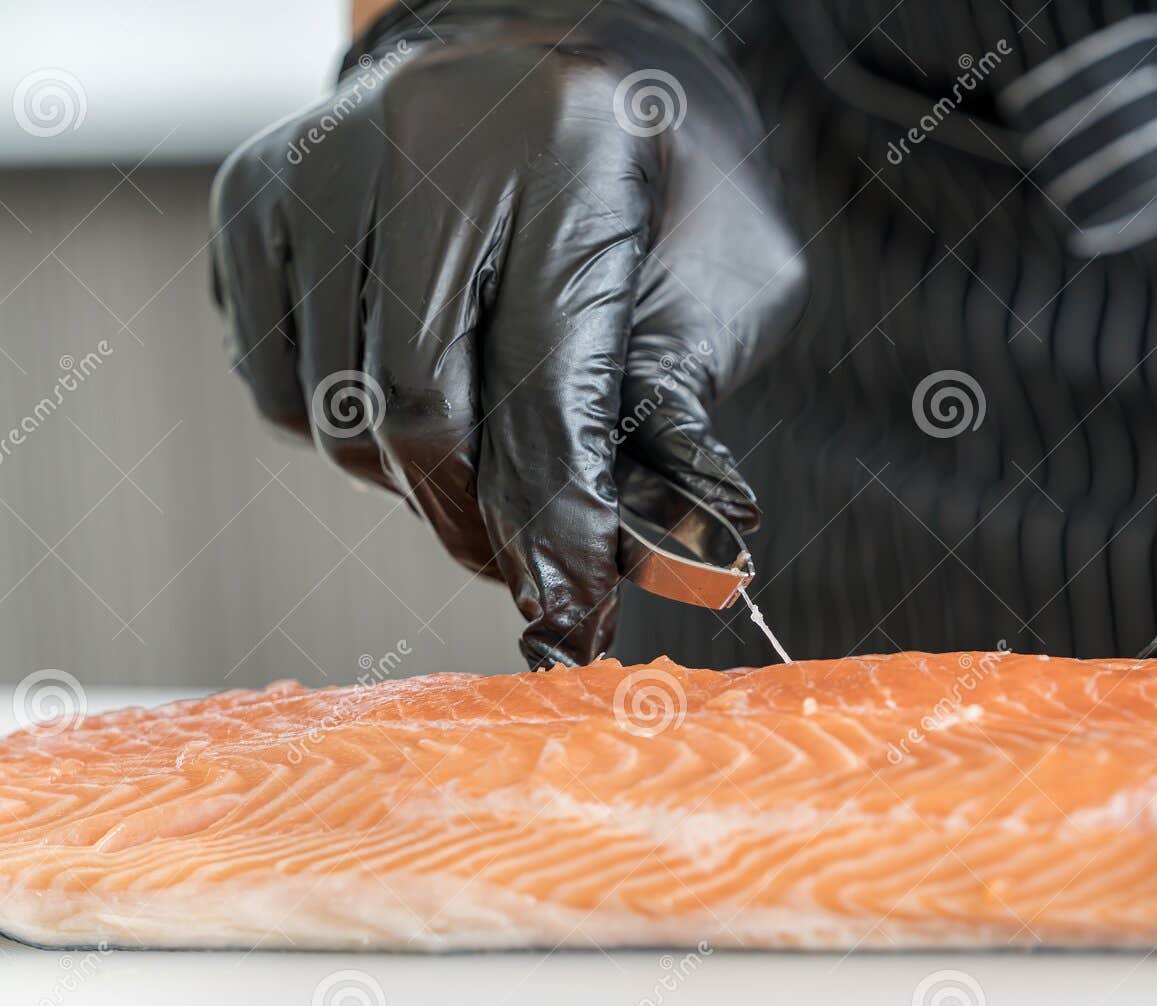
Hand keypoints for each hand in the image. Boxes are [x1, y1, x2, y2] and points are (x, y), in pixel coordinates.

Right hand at [210, 0, 806, 666]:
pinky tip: (417, 382)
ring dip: (420, 484)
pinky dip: (350, 428)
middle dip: (482, 526)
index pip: (545, 388)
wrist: (540, 49)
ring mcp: (315, 164)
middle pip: (418, 417)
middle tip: (532, 562)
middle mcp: (418, 144)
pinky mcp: (248, 197)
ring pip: (341, 420)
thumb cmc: (655, 170)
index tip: (575, 618)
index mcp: (564, 149)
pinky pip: (276, 388)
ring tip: (487, 452)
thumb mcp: (727, 267)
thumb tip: (681, 544)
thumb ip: (685, 401)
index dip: (561, 525)